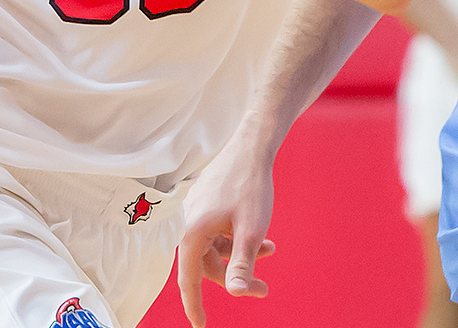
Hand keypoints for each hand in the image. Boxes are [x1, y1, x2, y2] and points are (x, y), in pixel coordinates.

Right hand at [176, 133, 278, 326]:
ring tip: (269, 251)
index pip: (188, 280)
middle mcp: (188, 224)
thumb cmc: (250, 187)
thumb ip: (241, 264)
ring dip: (240, 256)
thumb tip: (236, 292)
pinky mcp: (206, 206)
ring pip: (215, 249)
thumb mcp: (251, 232)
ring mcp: (197, 213)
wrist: (252, 147)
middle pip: (206, 266)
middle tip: (264, 288)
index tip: (201, 326)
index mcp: (192, 232)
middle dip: (236, 277)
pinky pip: (218, 233)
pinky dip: (237, 240)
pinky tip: (262, 238)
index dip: (194, 305)